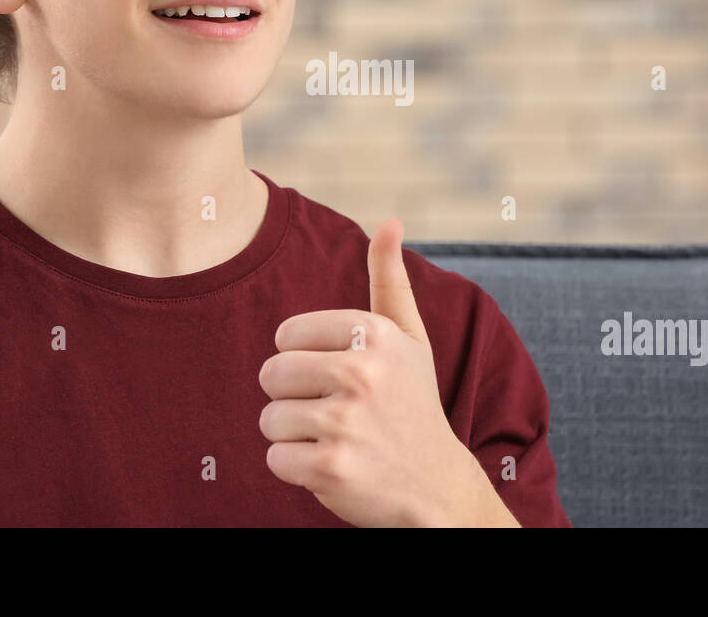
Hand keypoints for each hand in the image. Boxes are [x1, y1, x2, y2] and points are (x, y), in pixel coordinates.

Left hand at [258, 217, 511, 525]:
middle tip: (333, 412)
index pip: (287, 336)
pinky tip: (333, 466)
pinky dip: (295, 468)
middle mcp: (363, 372)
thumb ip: (390, 280)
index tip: (339, 378)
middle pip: (272, 374)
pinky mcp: (331, 466)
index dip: (304, 360)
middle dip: (292, 397)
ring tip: (336, 439)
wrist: (437, 487)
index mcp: (376, 334)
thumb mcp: (410, 338)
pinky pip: (274, 458)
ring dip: (294, 434)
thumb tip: (390, 220)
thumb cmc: (413, 404)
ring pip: (269, 417)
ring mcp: (347, 421)